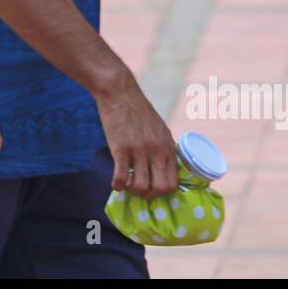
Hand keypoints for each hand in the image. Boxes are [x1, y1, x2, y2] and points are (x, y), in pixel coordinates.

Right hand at [96, 74, 177, 197]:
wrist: (120, 93)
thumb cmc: (139, 110)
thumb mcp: (160, 129)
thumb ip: (164, 148)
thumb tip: (166, 168)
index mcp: (168, 147)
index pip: (172, 182)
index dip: (162, 192)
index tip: (152, 190)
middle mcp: (156, 151)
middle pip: (159, 188)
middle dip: (149, 195)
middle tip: (139, 190)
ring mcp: (138, 151)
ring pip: (140, 186)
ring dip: (132, 191)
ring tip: (126, 186)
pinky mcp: (120, 148)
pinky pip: (120, 177)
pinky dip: (117, 186)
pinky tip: (115, 184)